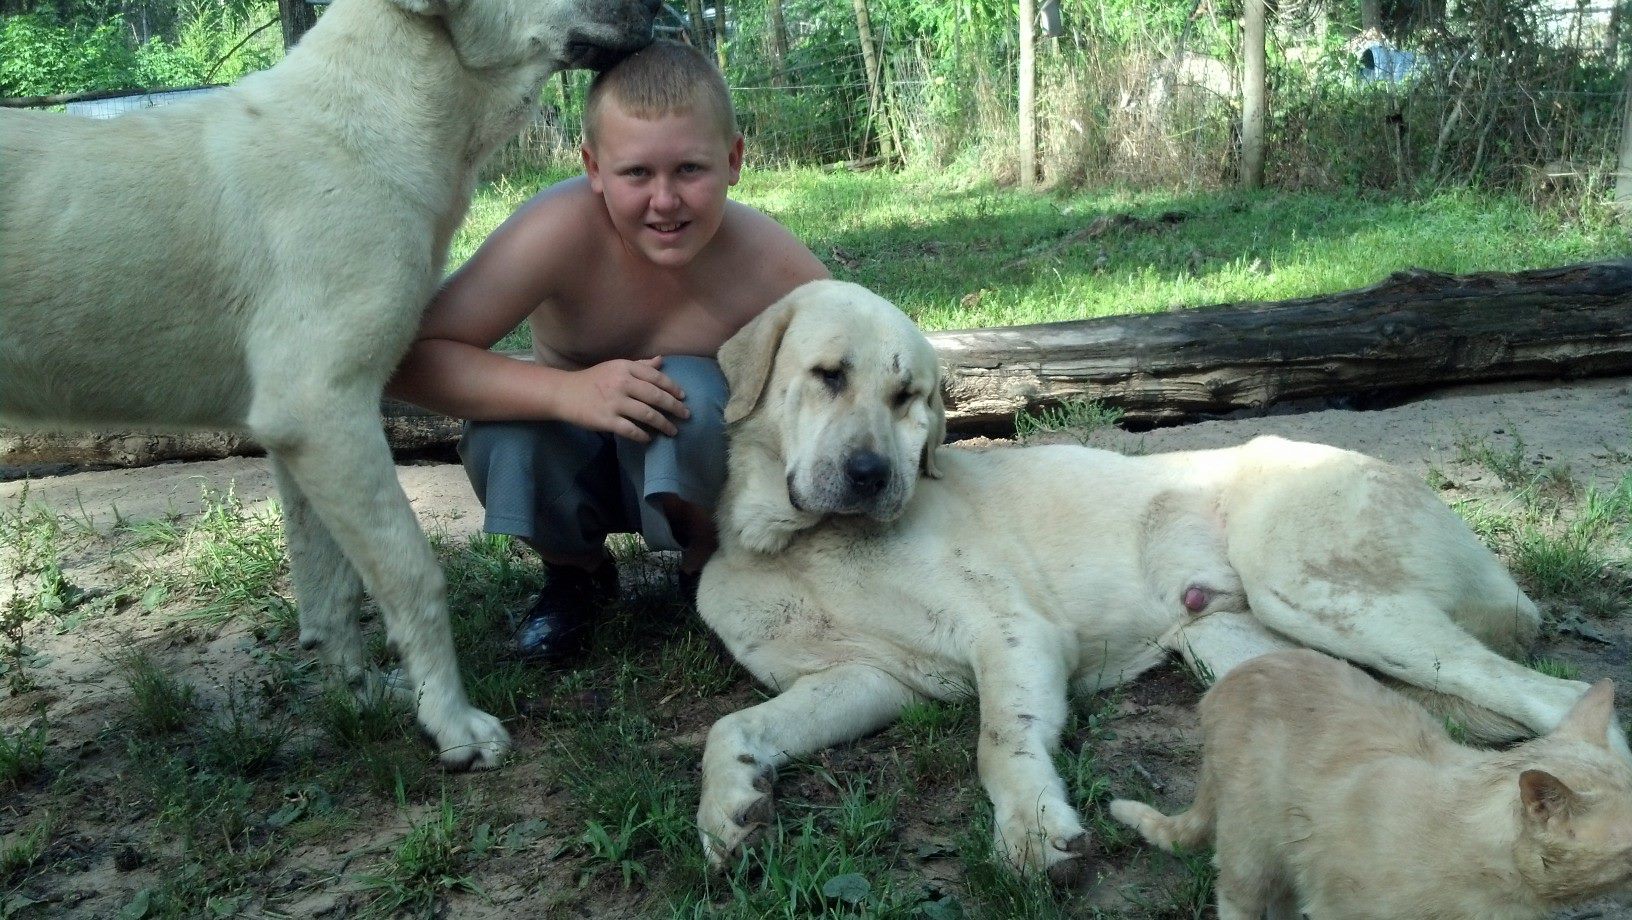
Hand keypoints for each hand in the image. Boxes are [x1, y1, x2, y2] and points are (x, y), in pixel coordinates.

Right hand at [559, 356, 688, 442]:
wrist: (565, 393)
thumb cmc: (593, 379)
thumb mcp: (615, 367)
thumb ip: (639, 365)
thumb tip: (662, 361)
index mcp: (625, 368)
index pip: (656, 377)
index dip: (673, 388)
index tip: (683, 397)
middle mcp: (622, 383)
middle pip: (656, 396)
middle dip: (674, 407)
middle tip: (686, 415)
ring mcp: (614, 402)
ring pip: (647, 415)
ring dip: (664, 425)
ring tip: (672, 431)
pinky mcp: (606, 420)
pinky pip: (631, 430)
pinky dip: (643, 436)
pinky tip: (650, 439)